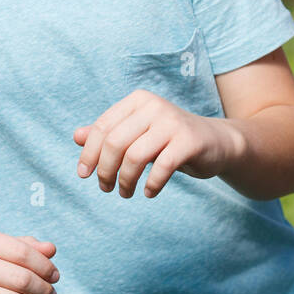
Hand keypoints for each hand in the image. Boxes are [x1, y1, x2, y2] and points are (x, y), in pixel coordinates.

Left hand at [73, 89, 239, 198]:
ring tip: (125, 193)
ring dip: (125, 181)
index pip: (103, 127)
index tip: (83, 175)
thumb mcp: (137, 133)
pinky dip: (151, 185)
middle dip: (105, 171)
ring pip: (135, 157)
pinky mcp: (189, 142)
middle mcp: (154, 106)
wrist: (217, 142)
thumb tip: (76, 136)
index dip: (88, 154)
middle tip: (106, 188)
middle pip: (115, 143)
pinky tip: (150, 192)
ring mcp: (173, 123)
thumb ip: (109, 133)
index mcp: (138, 100)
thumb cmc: (169, 139)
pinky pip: (161, 168)